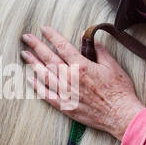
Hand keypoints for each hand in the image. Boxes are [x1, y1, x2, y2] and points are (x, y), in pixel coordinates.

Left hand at [20, 25, 144, 138]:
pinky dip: (38, 87)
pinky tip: (30, 80)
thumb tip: (88, 38)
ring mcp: (66, 93)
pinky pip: (47, 95)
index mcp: (82, 66)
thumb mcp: (113, 65)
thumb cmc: (120, 90)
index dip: (51, 36)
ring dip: (33, 63)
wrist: (121, 115)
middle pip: (49, 58)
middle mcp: (71, 78)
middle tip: (26, 37)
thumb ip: (99, 50)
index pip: (62, 46)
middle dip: (36, 46)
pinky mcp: (66, 106)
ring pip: (45, 75)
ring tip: (25, 54)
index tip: (43, 28)